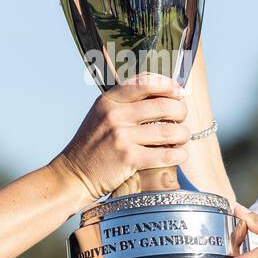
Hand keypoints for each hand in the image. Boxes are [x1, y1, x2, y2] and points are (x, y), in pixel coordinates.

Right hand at [51, 74, 189, 203]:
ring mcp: (121, 137)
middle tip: (182, 117)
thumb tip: (166, 92)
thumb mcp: (102, 115)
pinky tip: (179, 154)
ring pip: (169, 131)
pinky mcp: (129, 159)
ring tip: (182, 137)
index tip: (179, 92)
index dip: (168, 85)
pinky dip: (179, 155)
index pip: (145, 82)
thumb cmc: (94, 144)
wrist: (74, 174)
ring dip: (183, 134)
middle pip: (163, 105)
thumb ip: (126, 102)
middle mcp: (114, 115)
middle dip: (180, 111)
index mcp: (109, 100)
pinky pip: (165, 154)